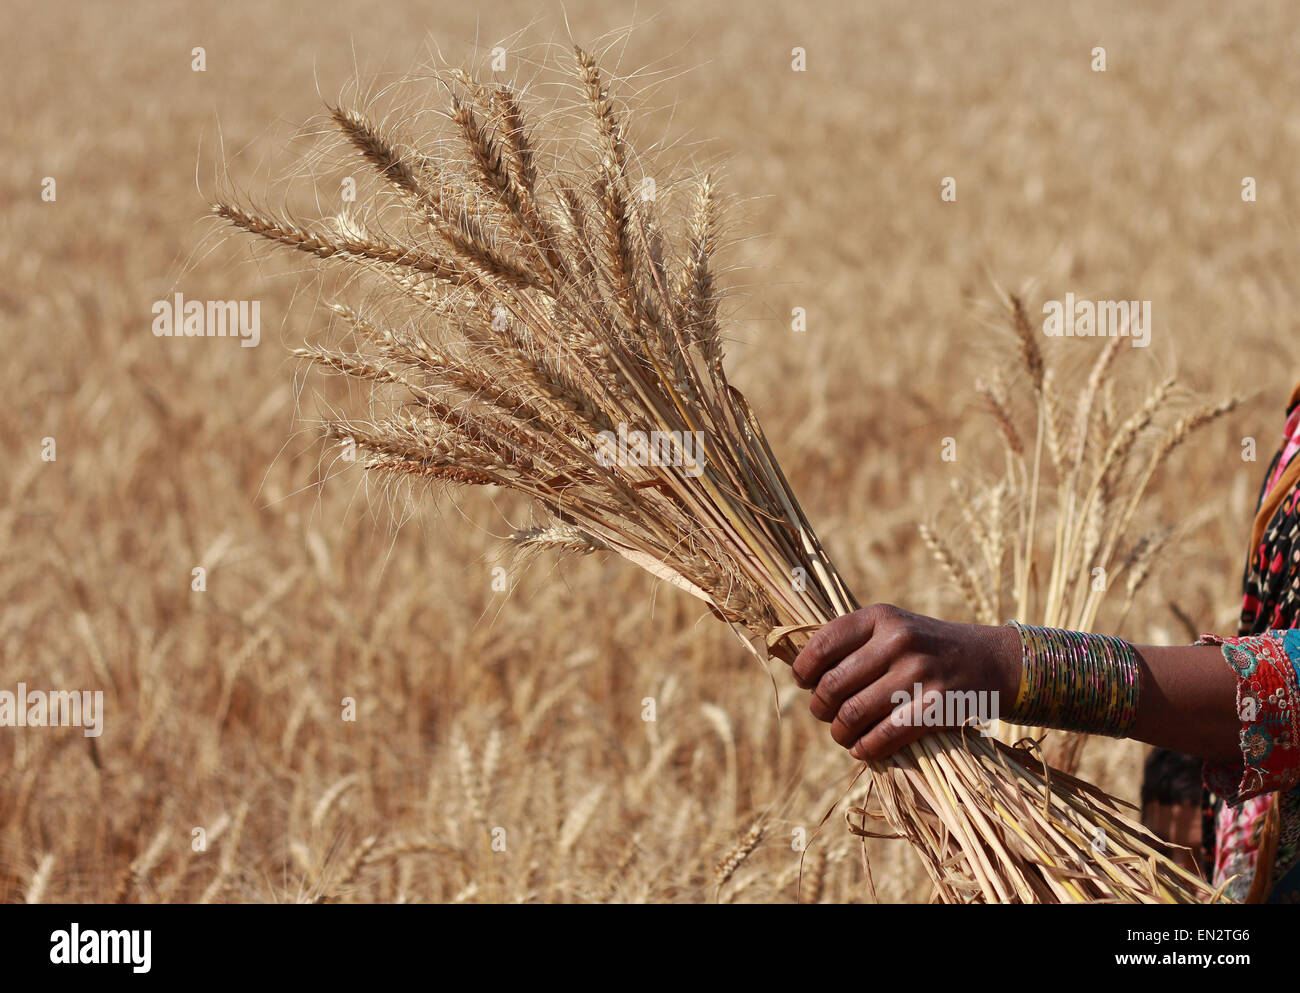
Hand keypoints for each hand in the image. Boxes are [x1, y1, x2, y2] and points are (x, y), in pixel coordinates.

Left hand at [791, 604, 1021, 760]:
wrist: (989, 660)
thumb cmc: (925, 647)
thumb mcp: (891, 627)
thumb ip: (851, 641)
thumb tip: (801, 671)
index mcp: (880, 617)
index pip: (822, 645)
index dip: (803, 670)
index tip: (804, 682)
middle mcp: (898, 640)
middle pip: (832, 685)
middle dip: (820, 707)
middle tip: (824, 713)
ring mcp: (918, 674)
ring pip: (853, 714)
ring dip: (839, 732)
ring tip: (842, 733)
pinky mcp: (936, 707)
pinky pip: (883, 736)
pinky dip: (865, 748)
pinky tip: (862, 749)